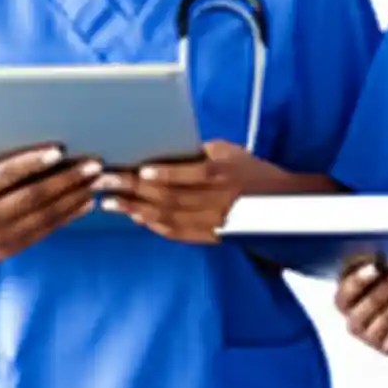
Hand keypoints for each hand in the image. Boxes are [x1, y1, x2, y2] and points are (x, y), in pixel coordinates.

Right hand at [0, 137, 99, 266]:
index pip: (6, 175)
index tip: (59, 150)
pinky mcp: (10, 249)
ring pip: (45, 215)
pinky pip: (45, 231)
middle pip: (33, 196)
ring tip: (98, 180)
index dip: (32, 162)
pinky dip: (69, 216)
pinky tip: (87, 202)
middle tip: (94, 164)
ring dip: (75, 197)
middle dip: (67, 179)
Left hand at [95, 141, 267, 243]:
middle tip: (106, 183)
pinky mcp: (210, 236)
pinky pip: (176, 232)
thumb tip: (164, 150)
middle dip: (133, 190)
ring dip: (136, 209)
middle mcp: (216, 200)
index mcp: (223, 174)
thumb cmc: (253, 171)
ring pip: (168, 217)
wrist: (281, 204)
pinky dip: (153, 225)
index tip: (136, 171)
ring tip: (110, 203)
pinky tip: (135, 217)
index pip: (187, 175)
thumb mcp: (231, 152)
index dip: (161, 175)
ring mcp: (212, 222)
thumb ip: (201, 151)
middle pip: (169, 197)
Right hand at [334, 263, 387, 354]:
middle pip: (368, 306)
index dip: (359, 280)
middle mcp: (353, 323)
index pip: (345, 293)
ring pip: (387, 319)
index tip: (375, 266)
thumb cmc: (384, 277)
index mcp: (344, 301)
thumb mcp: (377, 263)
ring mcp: (370, 338)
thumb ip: (378, 258)